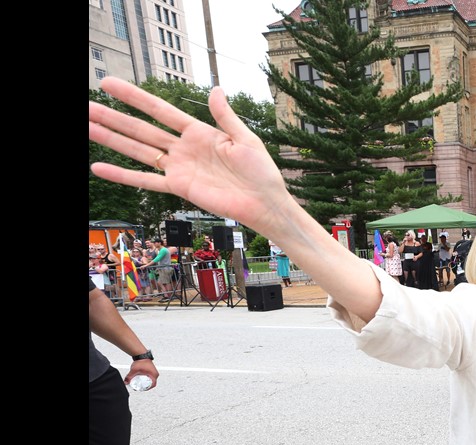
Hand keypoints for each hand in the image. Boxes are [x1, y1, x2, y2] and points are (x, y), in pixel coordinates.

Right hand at [89, 77, 292, 237]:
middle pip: (140, 129)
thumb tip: (215, 89)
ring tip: (86, 126)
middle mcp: (183, 148)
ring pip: (137, 150)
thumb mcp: (246, 139)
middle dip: (112, 116)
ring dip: (111, 139)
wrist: (265, 203)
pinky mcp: (179, 188)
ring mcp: (178, 168)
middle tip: (86, 105)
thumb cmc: (261, 172)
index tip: (110, 85)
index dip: (135, 97)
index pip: (160, 110)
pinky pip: (145, 180)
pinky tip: (98, 167)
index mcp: (199, 132)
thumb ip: (226, 117)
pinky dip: (121, 175)